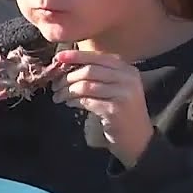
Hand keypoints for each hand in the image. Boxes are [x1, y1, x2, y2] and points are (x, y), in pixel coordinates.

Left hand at [52, 50, 152, 165]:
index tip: (58, 58)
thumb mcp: (113, 87)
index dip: (76, 56)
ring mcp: (123, 94)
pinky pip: (86, 101)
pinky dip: (73, 101)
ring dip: (66, 91)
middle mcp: (128, 78)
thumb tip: (65, 63)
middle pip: (89, 71)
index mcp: (127, 69)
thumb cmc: (119, 109)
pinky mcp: (115, 110)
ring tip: (58, 96)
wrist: (137, 137)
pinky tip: (68, 103)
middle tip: (55, 85)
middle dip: (67, 77)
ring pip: (85, 86)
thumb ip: (96, 74)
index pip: (97, 57)